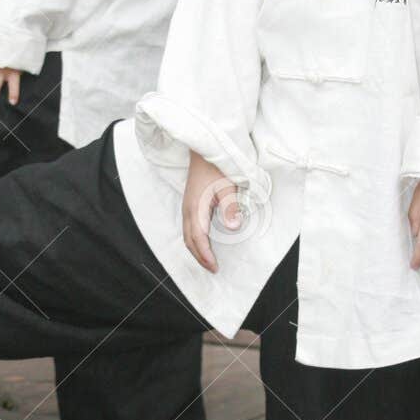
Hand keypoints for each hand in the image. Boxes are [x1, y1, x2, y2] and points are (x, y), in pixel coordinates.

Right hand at [182, 150, 241, 272]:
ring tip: (207, 260)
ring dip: (195, 250)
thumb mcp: (228, 186)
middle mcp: (187, 211)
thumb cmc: (216, 167)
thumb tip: (233, 227)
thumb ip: (230, 207)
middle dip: (199, 257)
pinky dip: (193, 241)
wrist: (204, 151)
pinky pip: (187, 228)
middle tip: (212, 268)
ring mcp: (186, 208)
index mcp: (196, 209)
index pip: (198, 238)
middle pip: (189, 241)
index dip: (205, 255)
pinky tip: (202, 243)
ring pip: (186, 236)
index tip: (214, 266)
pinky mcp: (189, 205)